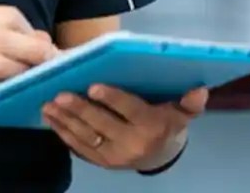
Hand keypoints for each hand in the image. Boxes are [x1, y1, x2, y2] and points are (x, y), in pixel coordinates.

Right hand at [0, 5, 59, 118]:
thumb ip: (10, 35)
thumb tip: (46, 41)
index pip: (7, 16)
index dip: (32, 32)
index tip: (48, 46)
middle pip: (4, 39)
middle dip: (35, 52)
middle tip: (53, 64)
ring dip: (24, 73)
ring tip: (37, 79)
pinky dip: (9, 92)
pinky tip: (19, 94)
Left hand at [42, 85, 208, 170]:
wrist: (160, 155)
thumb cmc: (167, 124)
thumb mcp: (182, 113)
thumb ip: (190, 102)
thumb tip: (200, 90)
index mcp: (151, 127)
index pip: (130, 111)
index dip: (112, 99)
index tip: (93, 86)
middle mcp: (131, 144)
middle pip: (101, 124)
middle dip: (80, 109)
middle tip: (61, 94)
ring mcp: (113, 156)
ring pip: (85, 136)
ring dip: (65, 120)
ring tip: (49, 104)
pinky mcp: (100, 162)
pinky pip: (78, 148)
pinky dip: (63, 133)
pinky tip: (51, 118)